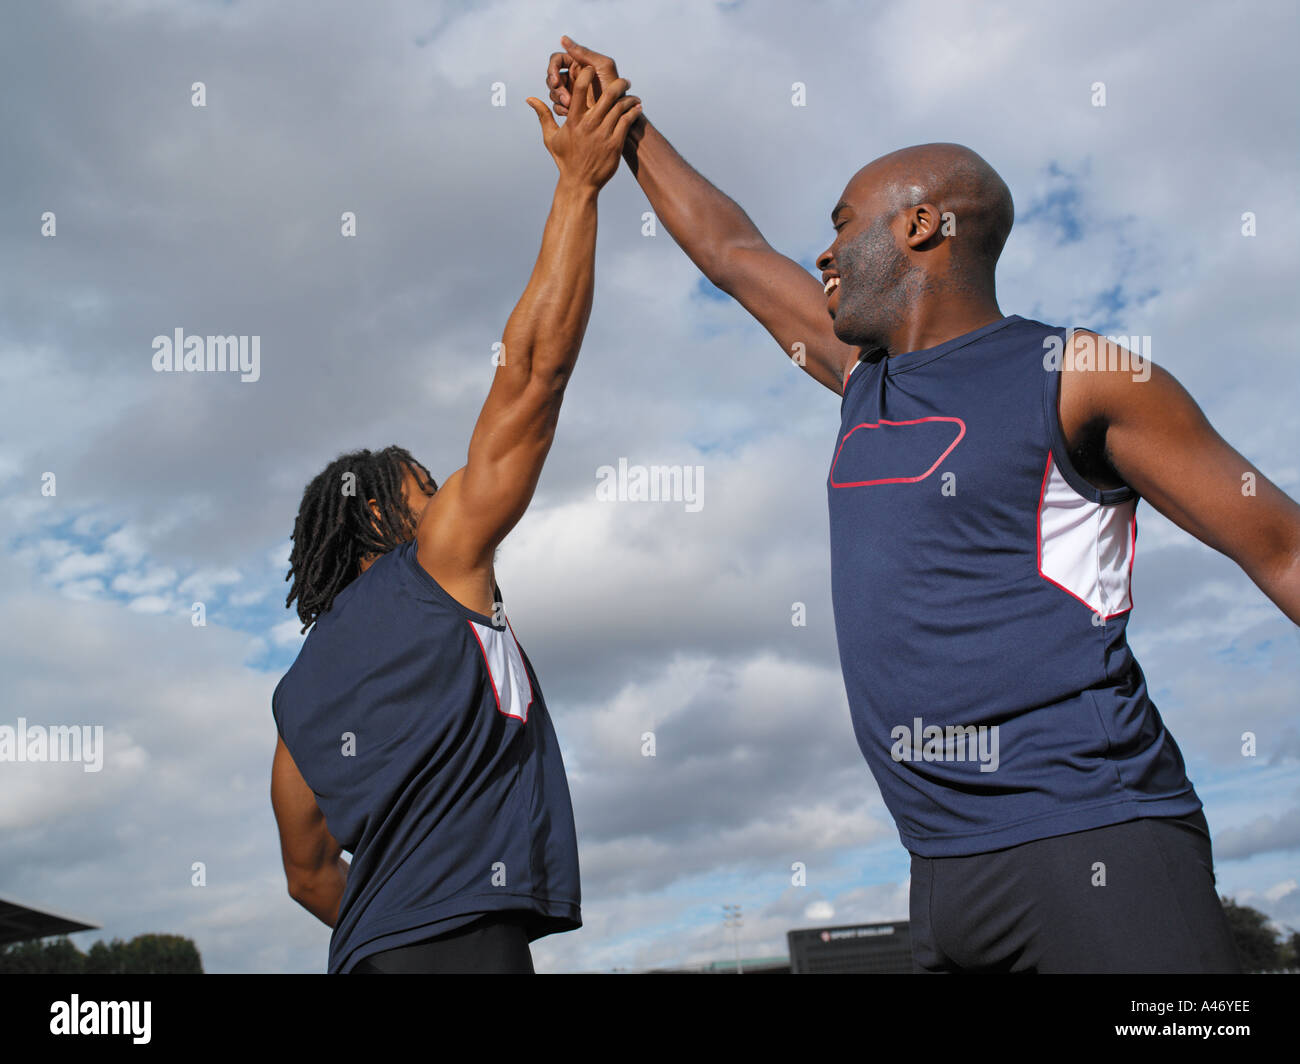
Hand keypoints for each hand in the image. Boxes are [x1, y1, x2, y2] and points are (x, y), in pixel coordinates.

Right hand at [526, 65, 640, 188]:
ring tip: (633, 96)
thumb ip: (543, 115)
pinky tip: (637, 108)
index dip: (586, 74)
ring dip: (629, 98)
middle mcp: (588, 125)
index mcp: (573, 120)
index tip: (593, 70)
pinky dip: (633, 112)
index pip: (579, 89)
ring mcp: (603, 135)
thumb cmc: (565, 159)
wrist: (579, 183)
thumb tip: (530, 99)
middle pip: (607, 95)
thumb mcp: (550, 137)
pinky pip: (626, 122)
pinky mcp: (614, 144)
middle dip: (618, 84)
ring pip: (620, 107)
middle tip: (624, 81)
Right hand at [546, 35, 620, 117]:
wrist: (620, 114)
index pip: (557, 60)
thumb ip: (583, 52)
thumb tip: (563, 38)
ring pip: (553, 92)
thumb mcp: (602, 66)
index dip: (552, 69)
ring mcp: (572, 91)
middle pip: (552, 77)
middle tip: (566, 99)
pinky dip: (560, 109)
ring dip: (558, 99)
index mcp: (579, 63)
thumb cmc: (616, 89)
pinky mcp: (572, 106)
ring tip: (570, 107)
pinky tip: (569, 113)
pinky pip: (558, 105)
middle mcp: (574, 75)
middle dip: (556, 88)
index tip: (556, 81)